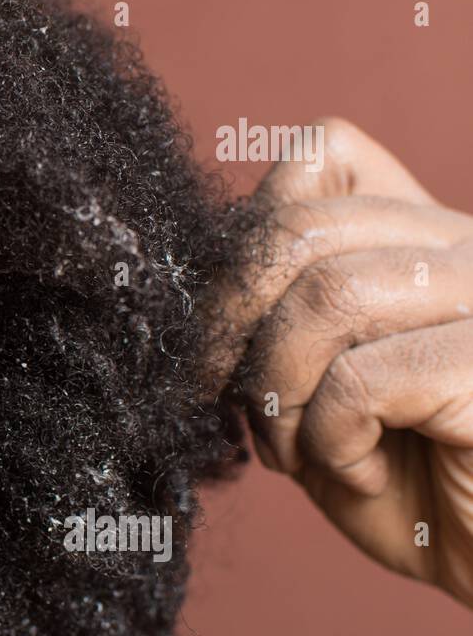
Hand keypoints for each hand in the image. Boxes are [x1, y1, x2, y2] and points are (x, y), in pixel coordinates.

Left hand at [230, 118, 472, 607]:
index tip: (218, 334)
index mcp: (419, 235)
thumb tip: (189, 287)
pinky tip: (362, 470)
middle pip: (300, 227)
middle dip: (232, 323)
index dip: (243, 244)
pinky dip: (332, 438)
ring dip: (280, 390)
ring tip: (300, 447)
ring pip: (327, 294)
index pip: (320, 157)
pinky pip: (363, 379)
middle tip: (232, 399)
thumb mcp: (316, 385)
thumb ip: (276, 315)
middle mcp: (463, 244)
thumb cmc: (403, 478)